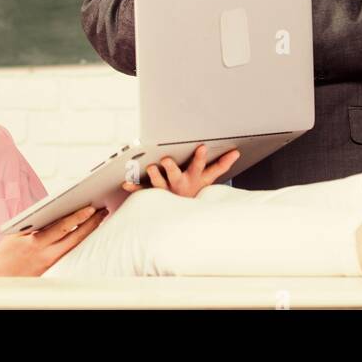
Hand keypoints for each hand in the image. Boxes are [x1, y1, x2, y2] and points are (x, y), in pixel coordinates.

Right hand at [0, 205, 107, 276]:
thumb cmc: (5, 257)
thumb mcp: (14, 235)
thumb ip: (33, 223)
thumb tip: (49, 210)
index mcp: (35, 242)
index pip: (61, 227)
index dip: (78, 218)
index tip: (90, 208)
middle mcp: (45, 253)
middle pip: (74, 237)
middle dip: (90, 223)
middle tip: (102, 211)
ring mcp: (50, 261)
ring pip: (74, 244)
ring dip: (87, 230)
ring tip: (98, 218)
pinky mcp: (51, 266)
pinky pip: (68, 250)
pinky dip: (77, 239)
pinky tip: (84, 232)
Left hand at [121, 144, 239, 198]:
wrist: (182, 215)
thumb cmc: (194, 190)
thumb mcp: (209, 179)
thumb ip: (221, 164)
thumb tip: (236, 152)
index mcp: (192, 178)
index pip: (198, 167)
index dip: (200, 158)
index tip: (201, 146)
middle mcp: (178, 184)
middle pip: (175, 175)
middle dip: (171, 168)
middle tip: (166, 160)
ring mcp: (165, 190)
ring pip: (158, 184)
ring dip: (154, 176)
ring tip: (150, 168)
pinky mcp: (152, 195)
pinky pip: (141, 191)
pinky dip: (133, 188)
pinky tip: (125, 183)